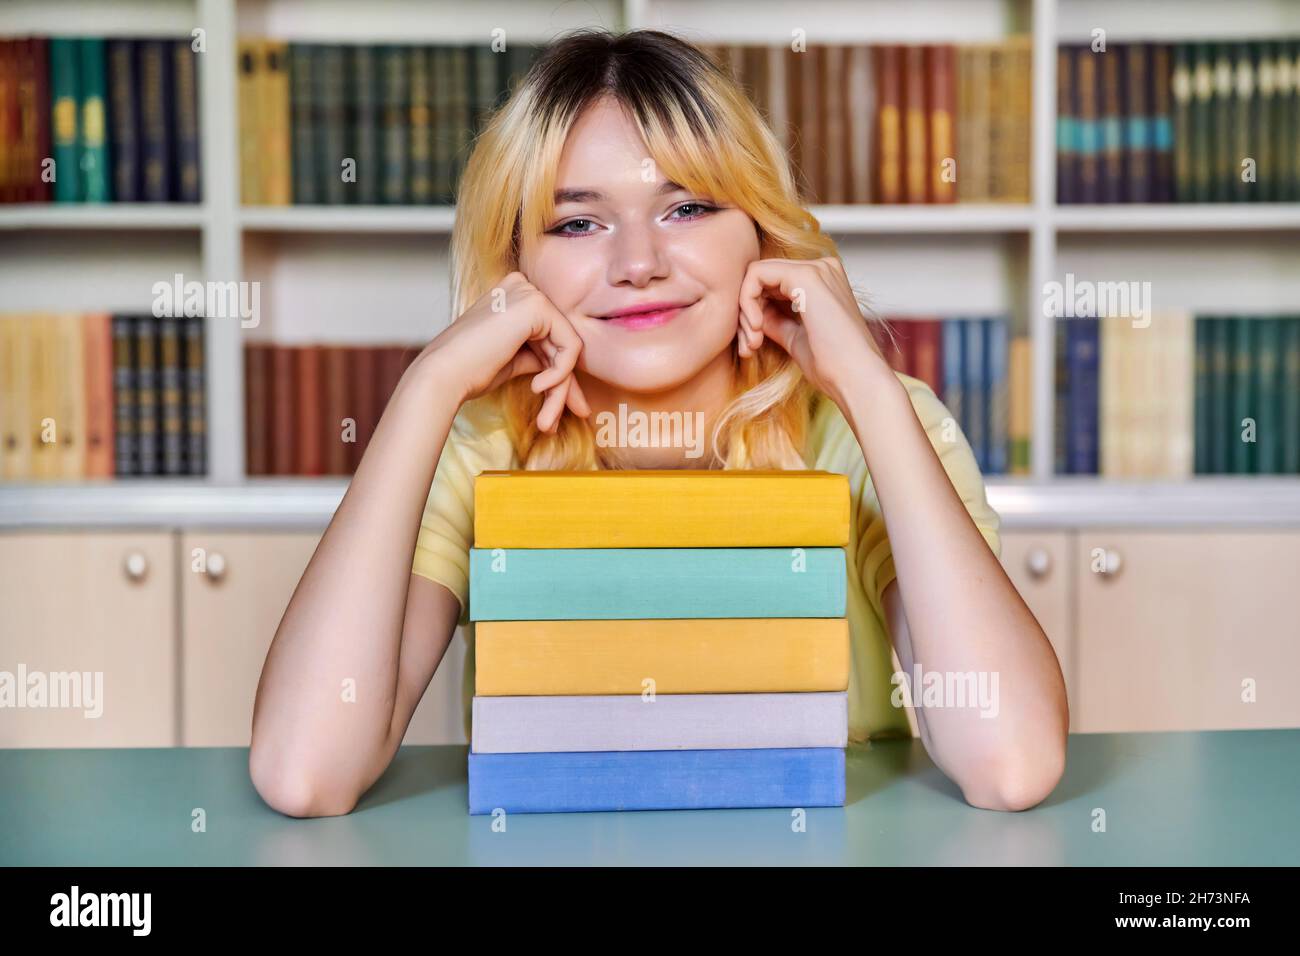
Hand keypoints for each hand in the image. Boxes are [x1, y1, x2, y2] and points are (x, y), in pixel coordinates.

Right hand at [425, 272, 589, 432]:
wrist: (443, 375)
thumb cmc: (468, 371)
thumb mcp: (513, 360)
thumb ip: (541, 358)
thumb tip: (570, 382)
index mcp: (513, 297)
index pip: (549, 337)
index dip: (556, 375)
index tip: (553, 408)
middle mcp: (522, 288)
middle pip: (559, 343)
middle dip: (562, 387)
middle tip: (553, 422)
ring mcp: (528, 293)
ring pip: (567, 348)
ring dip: (559, 389)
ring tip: (546, 419)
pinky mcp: (536, 305)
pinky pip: (570, 345)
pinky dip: (560, 374)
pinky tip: (537, 386)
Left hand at [736, 256, 887, 405]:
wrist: (856, 379)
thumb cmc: (834, 366)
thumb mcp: (796, 338)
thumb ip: (776, 321)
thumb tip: (753, 314)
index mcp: (824, 281)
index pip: (774, 282)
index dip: (754, 310)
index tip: (754, 343)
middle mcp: (822, 268)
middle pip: (763, 276)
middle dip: (746, 310)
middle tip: (750, 345)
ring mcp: (816, 268)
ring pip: (756, 274)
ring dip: (745, 309)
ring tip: (754, 342)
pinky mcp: (805, 275)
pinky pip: (756, 274)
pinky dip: (747, 301)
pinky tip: (756, 328)